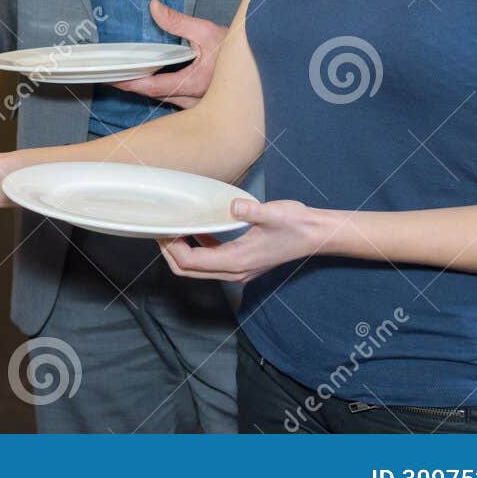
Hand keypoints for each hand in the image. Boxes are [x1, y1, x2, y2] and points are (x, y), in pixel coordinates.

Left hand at [111, 0, 227, 107]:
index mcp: (193, 84)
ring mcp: (198, 105)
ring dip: (147, 88)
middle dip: (133, 86)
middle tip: (113, 75)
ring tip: (127, 74)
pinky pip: (175, 99)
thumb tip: (154, 8)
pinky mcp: (201, 104)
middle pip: (155, 95)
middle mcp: (194, 100)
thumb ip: (177, 21)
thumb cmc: (237, 51)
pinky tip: (153, 77)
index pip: (152, 87)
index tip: (112, 78)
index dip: (129, 83)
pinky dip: (161, 89)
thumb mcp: (206, 30)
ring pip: (165, 99)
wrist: (259, 65)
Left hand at [157, 198, 329, 282]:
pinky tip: (195, 229)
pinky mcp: (241, 262)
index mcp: (236, 261)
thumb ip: (252, 211)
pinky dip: (196, 248)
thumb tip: (233, 206)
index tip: (163, 228)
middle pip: (188, 271)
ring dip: (180, 251)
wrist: (316, 235)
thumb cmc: (296, 224)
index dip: (171, 248)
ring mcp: (237, 270)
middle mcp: (234, 271)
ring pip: (197, 268)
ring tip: (172, 228)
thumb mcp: (274, 213)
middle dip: (169, 252)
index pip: (190, 263)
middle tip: (160, 228)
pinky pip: (209, 260)